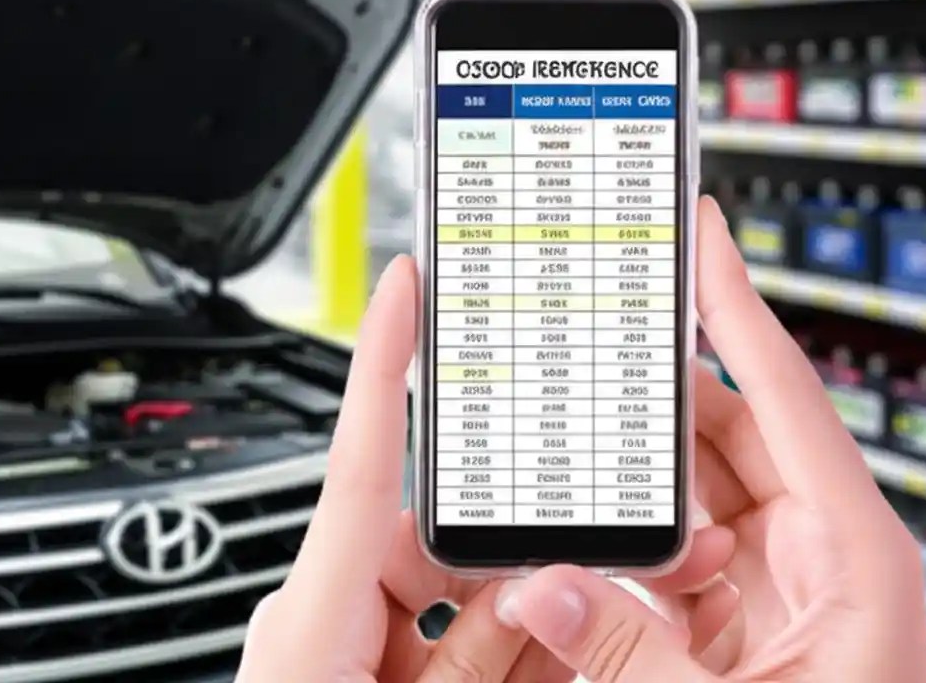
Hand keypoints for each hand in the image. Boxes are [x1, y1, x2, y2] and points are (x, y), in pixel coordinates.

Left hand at [235, 255, 738, 681]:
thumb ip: (472, 661)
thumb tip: (538, 596)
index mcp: (315, 614)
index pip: (361, 461)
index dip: (385, 361)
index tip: (408, 282)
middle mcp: (336, 618)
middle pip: (446, 545)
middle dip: (528, 553)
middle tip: (610, 559)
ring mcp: (364, 651)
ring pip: (473, 606)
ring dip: (535, 622)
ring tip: (605, 625)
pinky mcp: (389, 674)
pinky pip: (467, 645)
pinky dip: (518, 652)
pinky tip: (570, 660)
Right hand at [493, 197, 925, 681]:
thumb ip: (633, 655)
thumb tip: (549, 588)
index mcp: (853, 557)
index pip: (785, 397)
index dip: (737, 306)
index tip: (702, 235)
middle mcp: (821, 560)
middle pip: (732, 437)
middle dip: (658, 399)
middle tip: (599, 344)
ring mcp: (781, 595)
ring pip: (698, 501)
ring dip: (636, 486)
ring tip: (573, 448)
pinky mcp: (744, 635)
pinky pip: (678, 566)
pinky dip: (629, 556)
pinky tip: (584, 557)